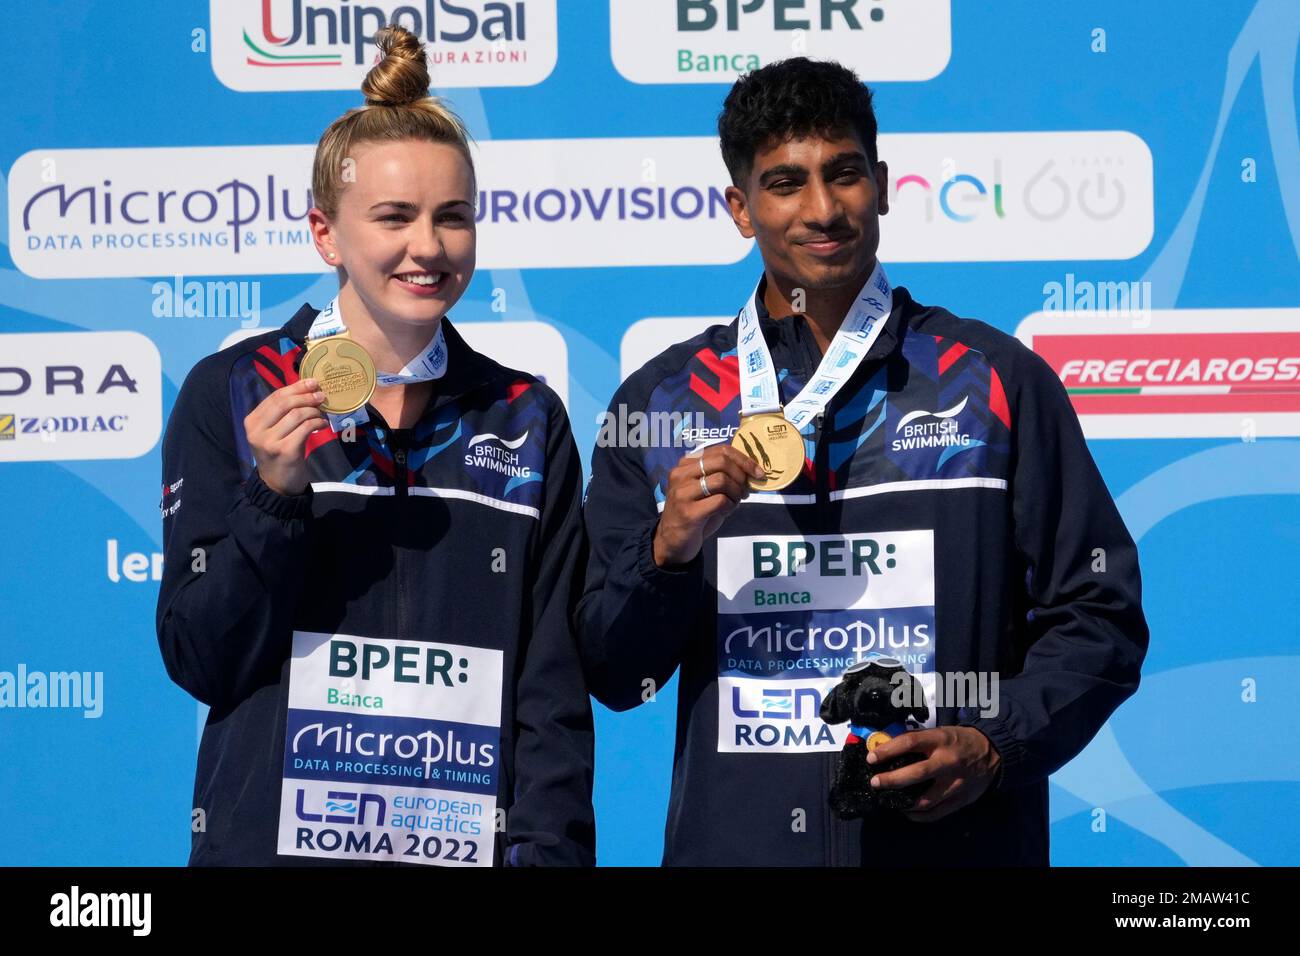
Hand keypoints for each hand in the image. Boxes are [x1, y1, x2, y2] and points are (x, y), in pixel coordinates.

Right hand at [243, 378, 327, 495]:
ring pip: (296, 414)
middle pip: (285, 403)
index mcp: (252, 421)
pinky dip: (317, 422)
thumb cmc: (279, 453)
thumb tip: (307, 389)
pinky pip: (305, 428)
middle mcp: (256, 431)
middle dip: (306, 396)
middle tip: (321, 396)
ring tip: (321, 413)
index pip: (275, 397)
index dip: (295, 387)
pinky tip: (322, 425)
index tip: (313, 382)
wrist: (278, 484)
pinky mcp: (285, 451)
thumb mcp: (274, 431)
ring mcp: (269, 442)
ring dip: (313, 411)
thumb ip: (283, 412)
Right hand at [652, 444, 764, 566]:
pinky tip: (726, 511)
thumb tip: (752, 471)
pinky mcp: (688, 512)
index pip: (721, 450)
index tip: (758, 472)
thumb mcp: (706, 489)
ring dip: (736, 492)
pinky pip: (720, 501)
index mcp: (686, 464)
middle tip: (746, 490)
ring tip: (735, 502)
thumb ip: (722, 475)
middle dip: (741, 475)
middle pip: (721, 461)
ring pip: (721, 480)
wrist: (674, 540)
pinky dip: (730, 506)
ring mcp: (682, 493)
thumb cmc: (694, 512)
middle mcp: (681, 474)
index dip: (744, 459)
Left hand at [866, 726, 1001, 821]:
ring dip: (903, 802)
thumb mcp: (939, 733)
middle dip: (892, 779)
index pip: (910, 742)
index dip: (888, 751)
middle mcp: (948, 762)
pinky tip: (906, 810)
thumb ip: (916, 741)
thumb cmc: (958, 741)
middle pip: (917, 773)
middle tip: (875, 782)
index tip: (871, 759)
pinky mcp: (961, 799)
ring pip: (926, 799)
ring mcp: (955, 783)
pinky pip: (936, 813)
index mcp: (940, 740)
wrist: (993, 752)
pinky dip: (918, 815)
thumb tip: (886, 747)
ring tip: (888, 799)